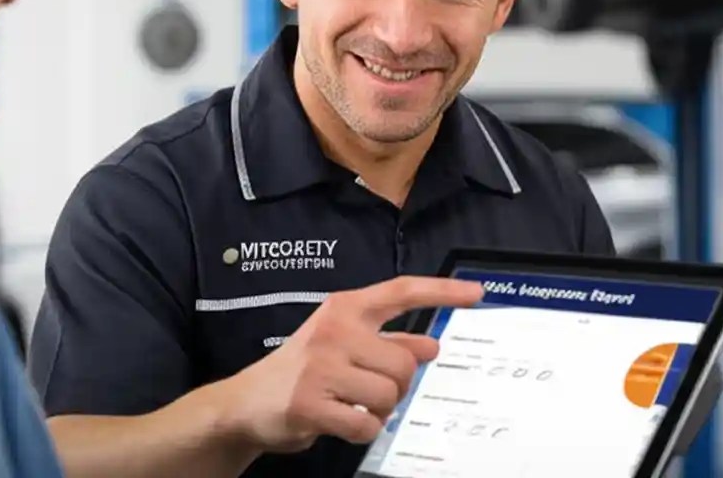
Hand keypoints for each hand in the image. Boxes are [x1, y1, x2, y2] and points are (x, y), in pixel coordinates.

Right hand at [223, 276, 483, 452]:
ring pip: (389, 397)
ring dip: (379, 412)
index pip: (402, 291)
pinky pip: (366, 426)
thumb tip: (432, 346)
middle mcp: (334, 330)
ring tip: (351, 405)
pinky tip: (341, 422)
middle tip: (369, 391)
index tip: (477, 293)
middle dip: (396, 386)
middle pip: (404, 364)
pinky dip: (363, 431)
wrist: (246, 402)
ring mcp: (321, 366)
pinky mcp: (310, 404)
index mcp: (345, 308)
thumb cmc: (303, 369)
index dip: (442, 292)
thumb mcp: (344, 345)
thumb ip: (387, 343)